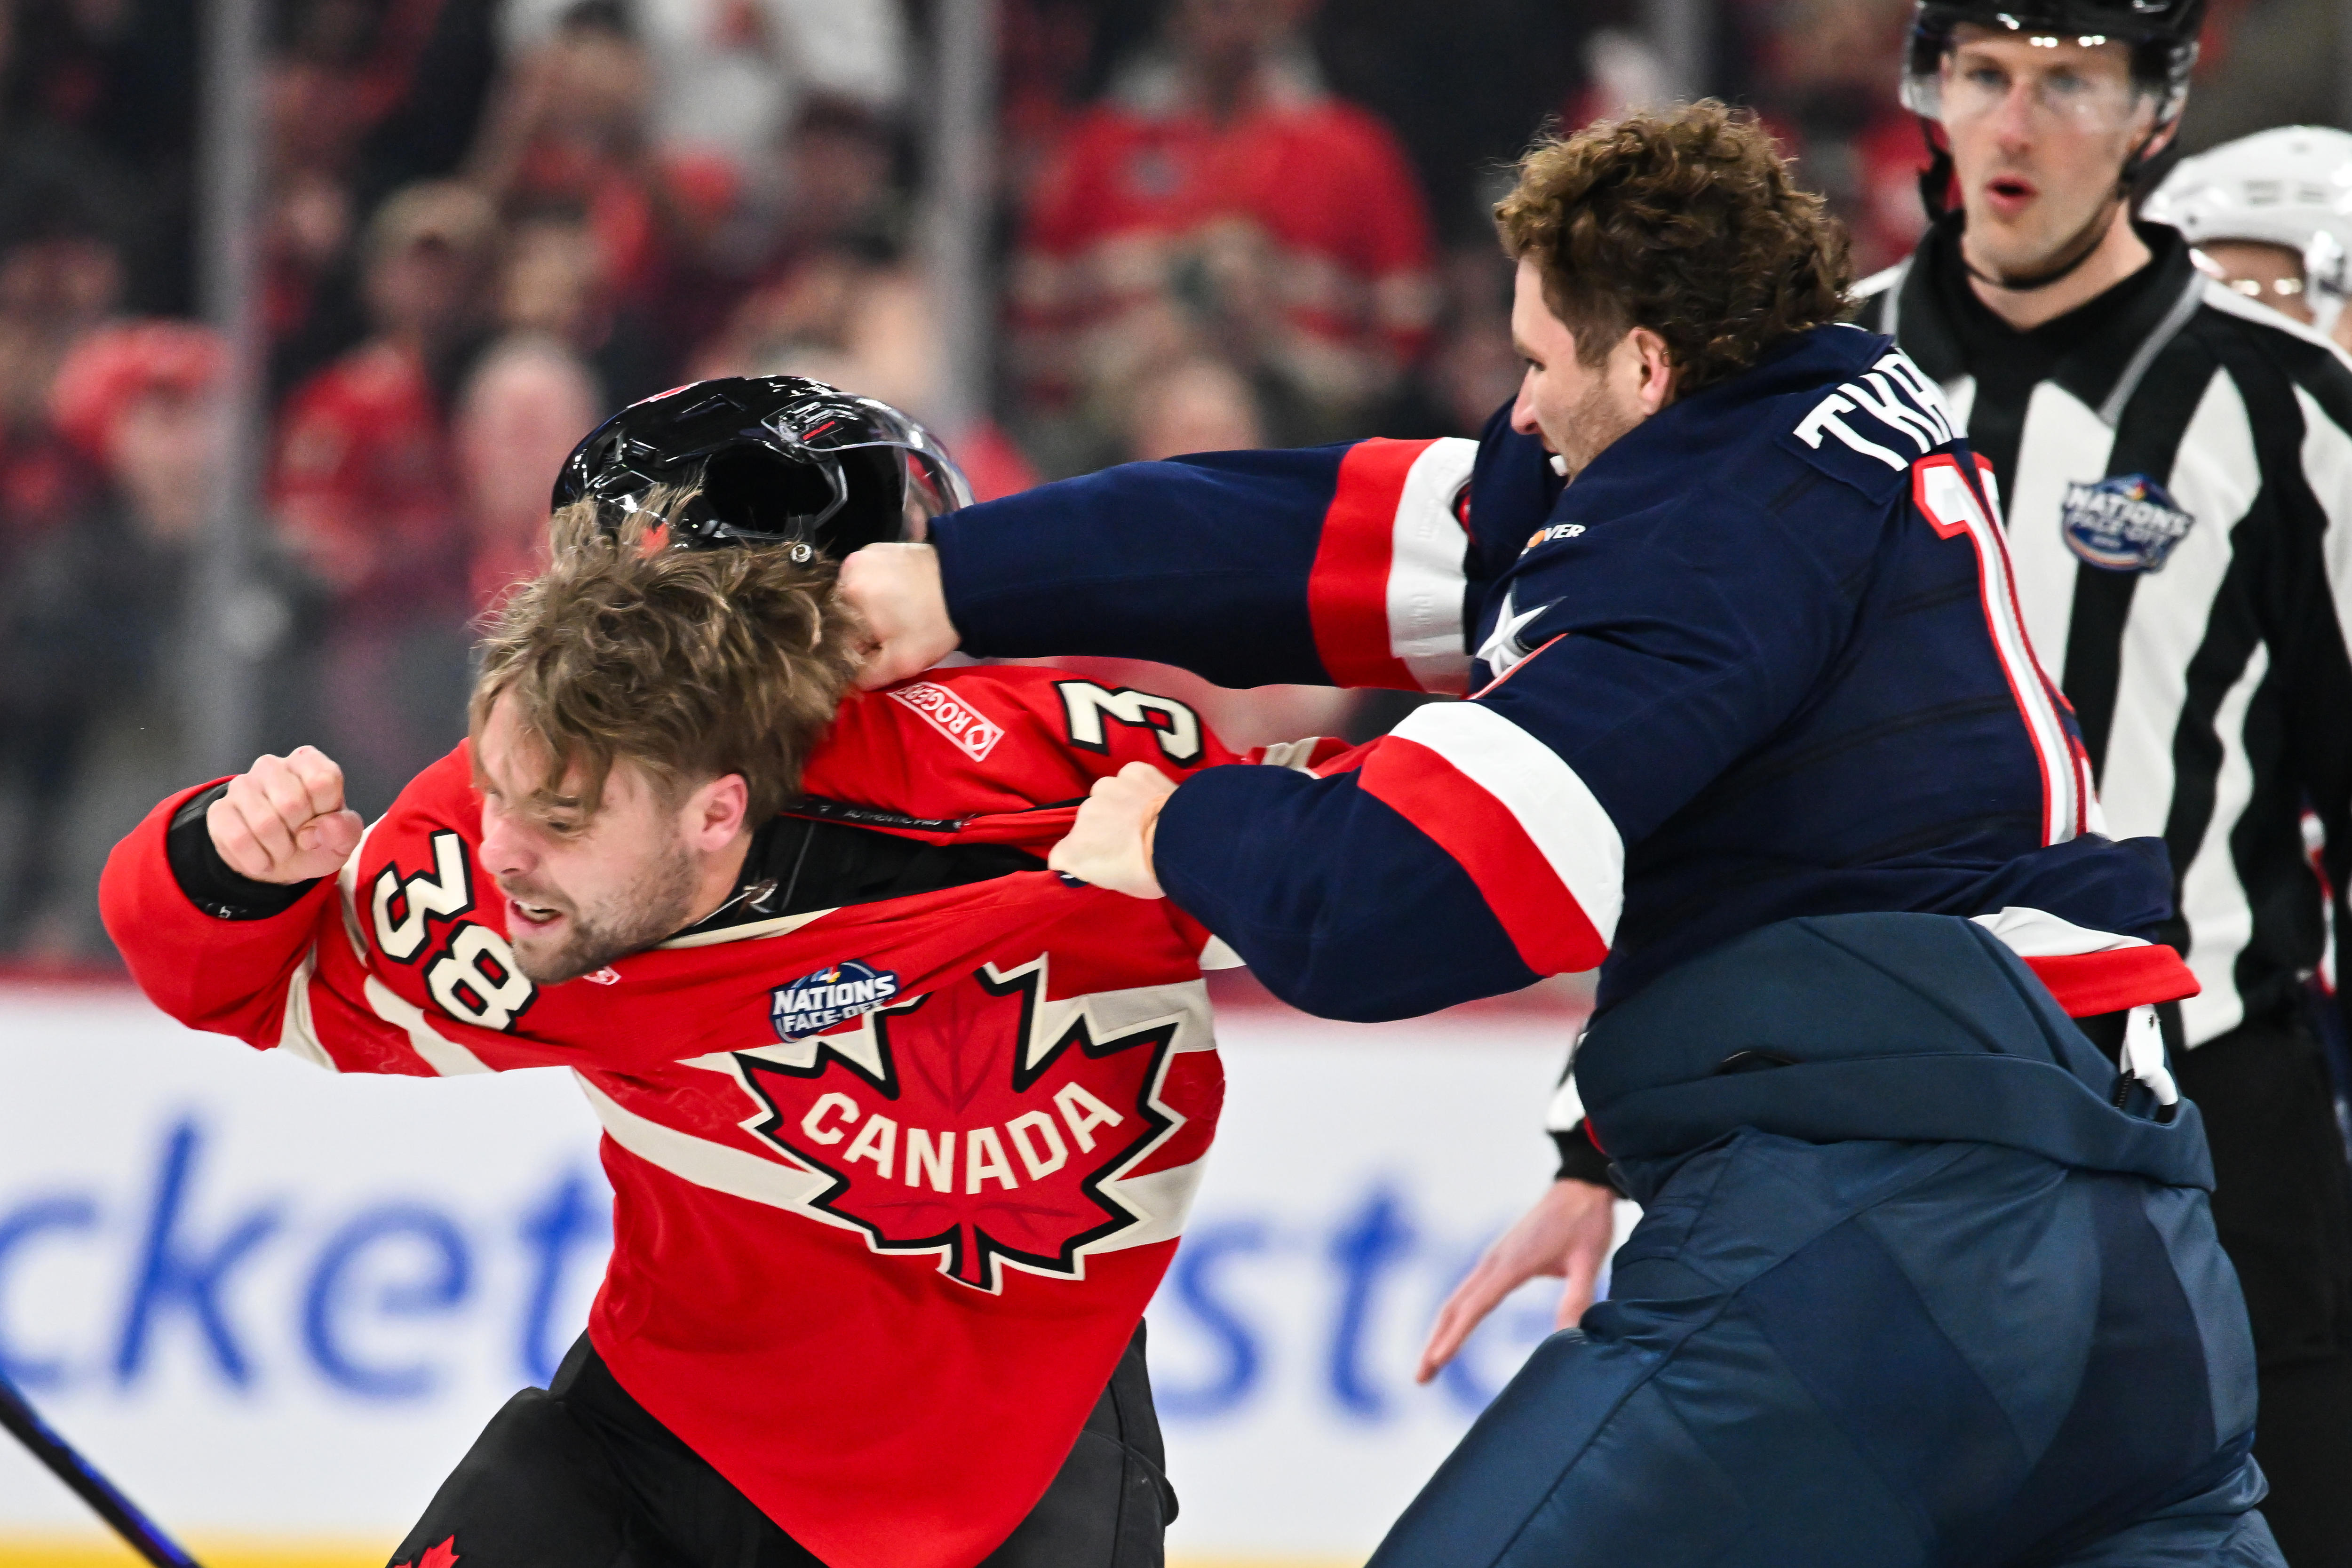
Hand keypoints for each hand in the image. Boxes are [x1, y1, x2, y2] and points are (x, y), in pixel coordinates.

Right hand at [207, 746, 365, 884]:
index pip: (323, 780)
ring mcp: (242, 785)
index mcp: (308, 762)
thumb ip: (344, 829)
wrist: (281, 859)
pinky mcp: (219, 810)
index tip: (322, 820)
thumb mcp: (342, 837)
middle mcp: (272, 766)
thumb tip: (319, 829)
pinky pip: (238, 840)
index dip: (326, 811)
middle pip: (293, 803)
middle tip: (300, 838)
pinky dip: (257, 861)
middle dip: (301, 833)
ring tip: (283, 850)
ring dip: (280, 850)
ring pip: (264, 823)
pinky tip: (263, 860)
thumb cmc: (316, 837)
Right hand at [837, 543, 959, 689]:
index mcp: (847, 594)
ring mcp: (862, 555)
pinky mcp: (876, 548)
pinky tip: (899, 598)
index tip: (880, 654)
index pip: (837, 634)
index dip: (857, 650)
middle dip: (862, 629)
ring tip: (897, 616)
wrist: (969, 584)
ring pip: (853, 597)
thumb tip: (845, 682)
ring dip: (868, 611)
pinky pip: (866, 579)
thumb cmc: (935, 625)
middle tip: (892, 634)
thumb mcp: (902, 662)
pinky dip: (877, 592)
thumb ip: (866, 676)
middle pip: (843, 614)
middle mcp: (848, 570)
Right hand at [1047, 762, 1175, 897]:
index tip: (1099, 863)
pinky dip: (1138, 786)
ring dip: (1118, 804)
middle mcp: (1083, 814)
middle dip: (1103, 829)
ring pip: (1106, 795)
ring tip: (1144, 816)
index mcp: (1075, 850)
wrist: (1185, 842)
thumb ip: (1101, 868)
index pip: (1061, 855)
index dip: (1080, 859)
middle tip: (1129, 840)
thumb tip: (1105, 859)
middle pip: (1087, 822)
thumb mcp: (1119, 883)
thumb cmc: (1151, 873)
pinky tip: (1155, 798)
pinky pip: (1129, 778)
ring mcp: (1107, 788)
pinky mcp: (1132, 771)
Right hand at [1416, 1177, 1617, 1383]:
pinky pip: (1468, 1290)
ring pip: (1457, 1298)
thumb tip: (1568, 1339)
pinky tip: (1454, 1329)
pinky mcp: (1497, 1258)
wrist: (1580, 1186)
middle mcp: (1494, 1261)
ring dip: (1440, 1329)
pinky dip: (1454, 1314)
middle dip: (1435, 1342)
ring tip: (1430, 1362)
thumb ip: (1576, 1299)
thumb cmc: (1586, 1222)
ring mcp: (1492, 1258)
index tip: (1436, 1362)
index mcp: (1512, 1263)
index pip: (1475, 1307)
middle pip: (1454, 1306)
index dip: (1454, 1337)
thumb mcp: (1588, 1262)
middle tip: (1420, 1377)